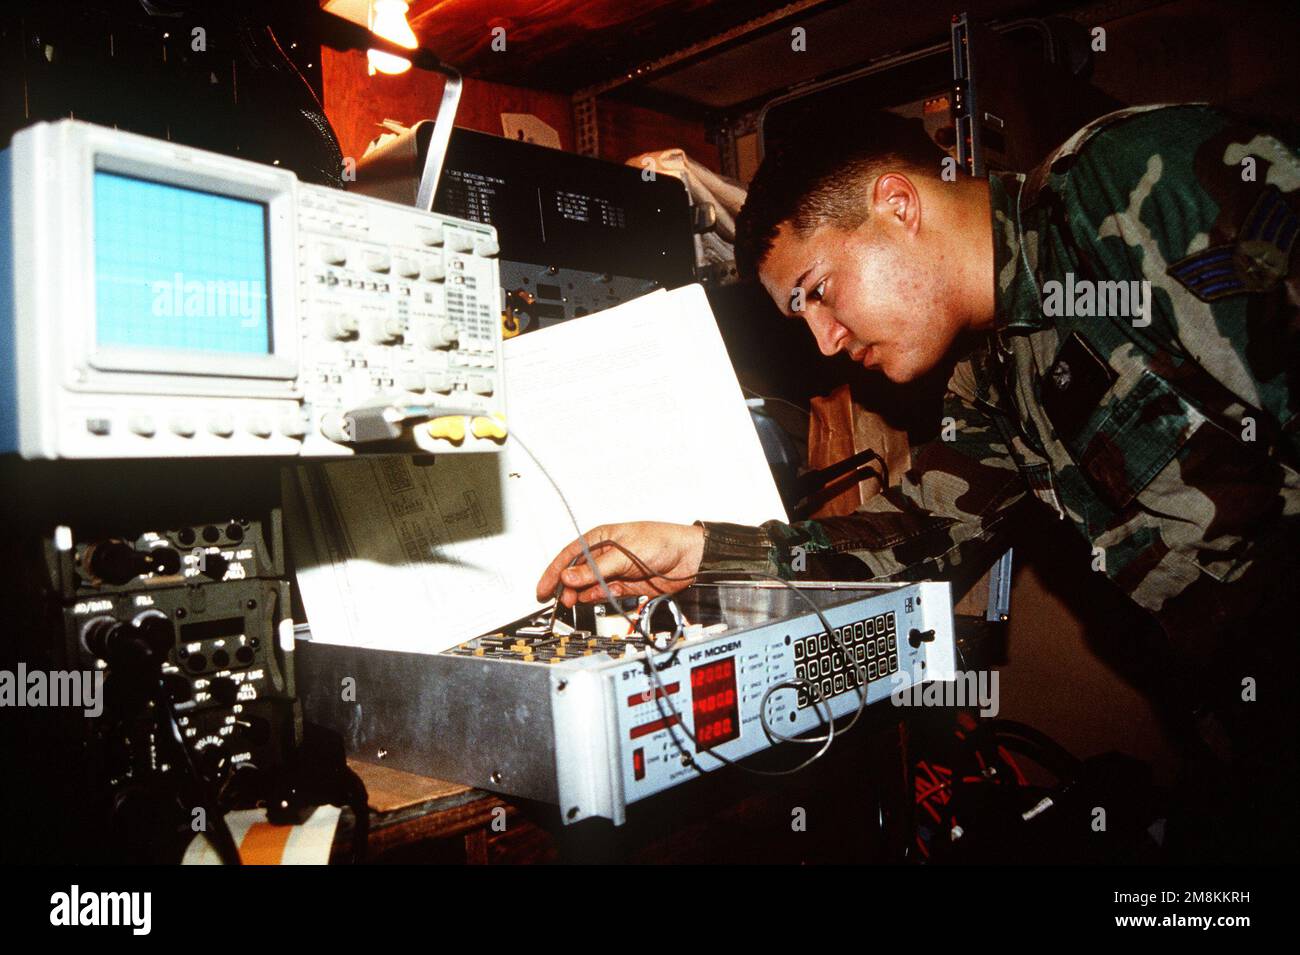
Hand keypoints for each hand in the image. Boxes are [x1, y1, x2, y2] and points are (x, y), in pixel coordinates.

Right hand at [536, 522, 704, 606]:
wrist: (689, 559)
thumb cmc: (661, 542)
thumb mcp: (623, 554)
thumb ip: (594, 569)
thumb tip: (568, 577)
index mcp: (601, 538)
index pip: (569, 554)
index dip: (553, 571)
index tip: (542, 589)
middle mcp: (605, 554)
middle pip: (576, 572)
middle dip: (565, 586)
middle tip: (560, 600)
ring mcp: (614, 571)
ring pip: (588, 585)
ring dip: (579, 594)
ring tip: (573, 603)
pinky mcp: (625, 586)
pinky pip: (603, 593)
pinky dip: (596, 598)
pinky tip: (591, 600)